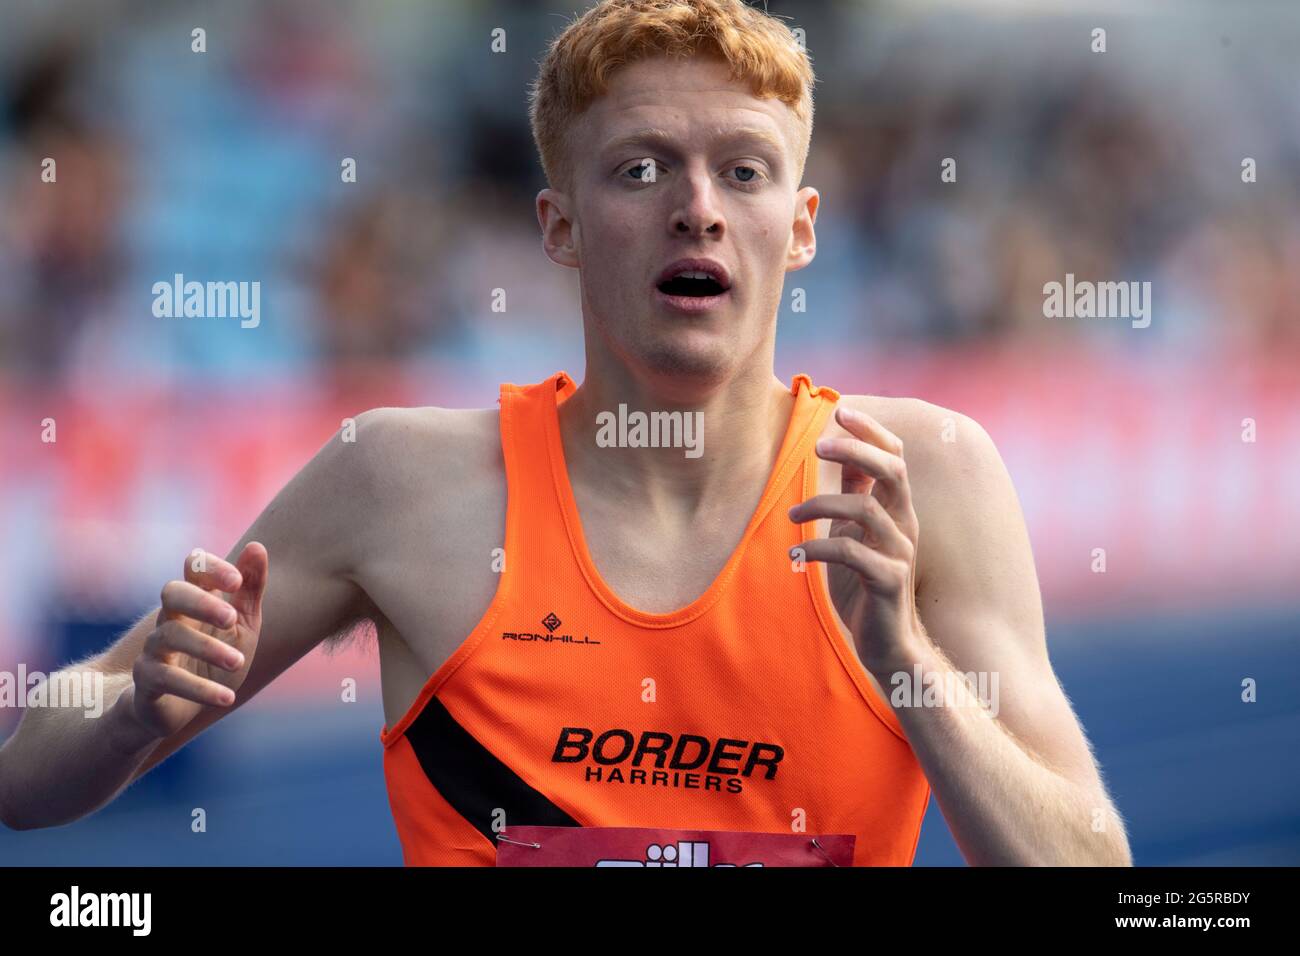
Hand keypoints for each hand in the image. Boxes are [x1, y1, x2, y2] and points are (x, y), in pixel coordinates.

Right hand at [128, 542, 267, 738]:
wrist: (180, 708)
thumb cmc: (214, 657)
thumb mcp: (241, 624)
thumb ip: (250, 588)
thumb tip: (257, 546)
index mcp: (195, 601)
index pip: (194, 568)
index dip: (212, 568)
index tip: (236, 581)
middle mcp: (169, 619)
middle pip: (172, 594)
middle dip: (201, 602)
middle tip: (231, 619)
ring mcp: (154, 650)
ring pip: (168, 637)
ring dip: (208, 649)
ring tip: (238, 662)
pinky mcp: (147, 682)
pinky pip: (165, 679)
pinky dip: (199, 690)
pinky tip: (228, 698)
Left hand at [788, 405, 923, 677]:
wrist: (888, 645)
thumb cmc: (866, 585)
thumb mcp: (857, 534)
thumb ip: (855, 497)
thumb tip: (841, 454)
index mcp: (898, 510)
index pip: (894, 456)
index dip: (871, 431)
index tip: (841, 411)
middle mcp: (905, 525)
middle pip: (893, 470)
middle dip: (856, 449)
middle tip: (818, 445)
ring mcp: (900, 552)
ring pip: (865, 509)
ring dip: (820, 505)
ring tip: (792, 517)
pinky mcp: (888, 581)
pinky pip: (851, 552)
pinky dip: (817, 549)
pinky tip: (796, 558)